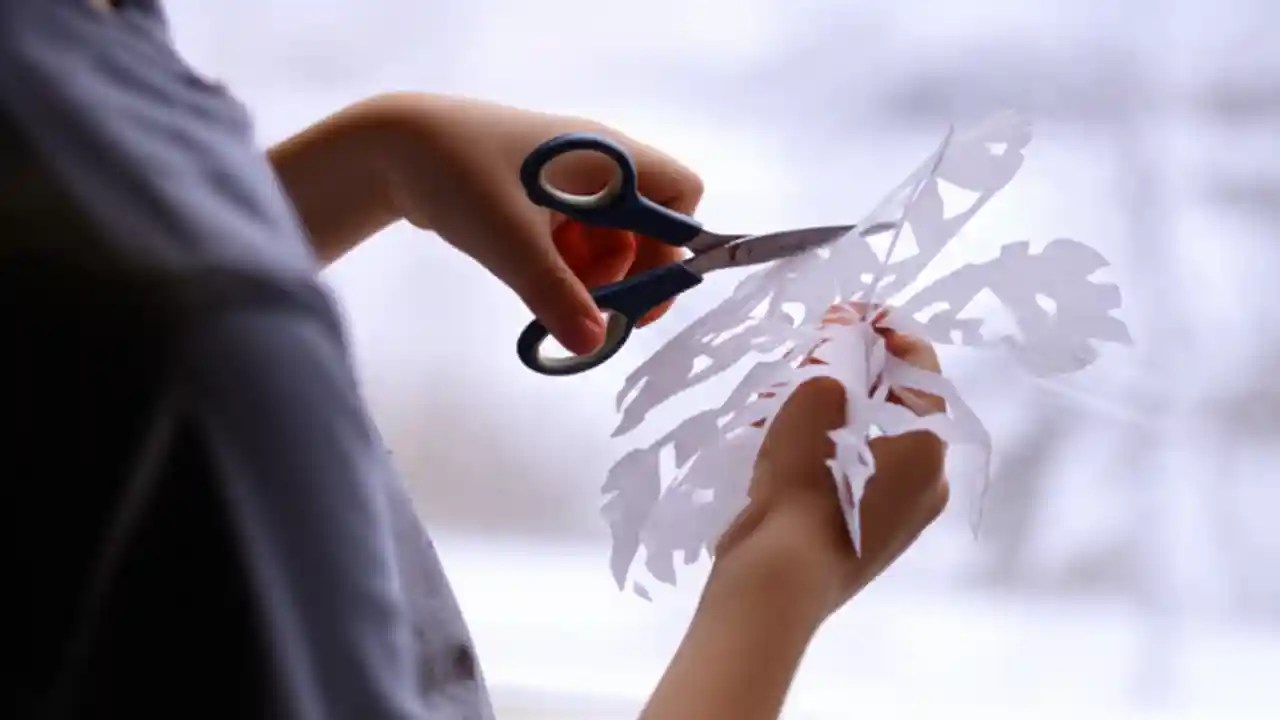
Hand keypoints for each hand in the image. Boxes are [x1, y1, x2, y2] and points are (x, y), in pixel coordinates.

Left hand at [372, 94, 704, 354]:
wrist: (390, 146)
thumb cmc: (459, 175)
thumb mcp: (511, 243)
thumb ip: (556, 296)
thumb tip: (594, 344)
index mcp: (607, 158)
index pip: (680, 193)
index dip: (673, 242)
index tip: (642, 286)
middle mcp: (596, 165)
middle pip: (648, 226)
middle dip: (631, 272)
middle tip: (598, 310)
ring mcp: (567, 183)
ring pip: (609, 239)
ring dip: (594, 276)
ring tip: (555, 297)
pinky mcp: (539, 200)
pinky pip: (574, 240)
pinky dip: (566, 268)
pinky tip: (536, 284)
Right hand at [639, 320, 948, 719]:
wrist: (778, 582)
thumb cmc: (806, 483)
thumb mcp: (816, 397)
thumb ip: (836, 353)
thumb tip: (845, 322)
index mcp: (930, 445)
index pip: (921, 365)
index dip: (884, 330)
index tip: (844, 313)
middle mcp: (929, 482)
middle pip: (899, 404)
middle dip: (857, 370)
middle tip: (815, 350)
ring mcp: (900, 518)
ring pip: (876, 441)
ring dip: (840, 409)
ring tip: (793, 393)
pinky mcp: (866, 540)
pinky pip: (857, 476)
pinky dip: (831, 449)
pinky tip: (791, 443)